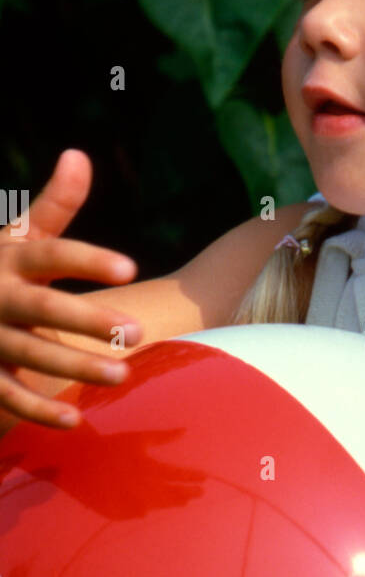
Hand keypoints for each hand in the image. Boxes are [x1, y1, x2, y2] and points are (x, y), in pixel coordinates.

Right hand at [0, 148, 142, 429]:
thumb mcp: (14, 237)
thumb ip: (52, 205)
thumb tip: (79, 156)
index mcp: (7, 259)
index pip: (49, 253)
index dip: (87, 259)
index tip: (130, 267)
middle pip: (42, 307)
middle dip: (88, 319)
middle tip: (138, 330)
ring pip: (30, 352)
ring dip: (74, 366)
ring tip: (123, 374)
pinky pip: (7, 395)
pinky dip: (37, 410)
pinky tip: (76, 420)